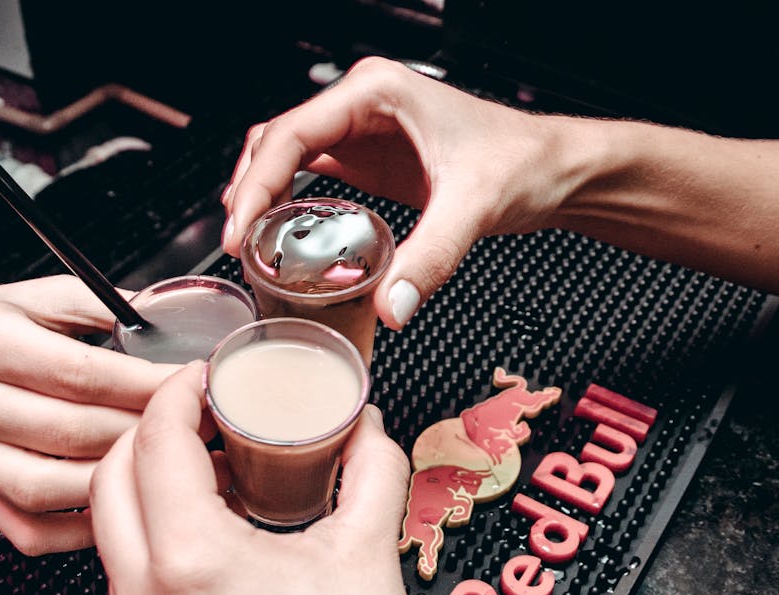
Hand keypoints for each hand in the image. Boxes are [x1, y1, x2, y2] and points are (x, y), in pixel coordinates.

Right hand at [0, 275, 175, 554]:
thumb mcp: (30, 297)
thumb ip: (94, 305)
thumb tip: (158, 318)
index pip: (80, 374)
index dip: (145, 384)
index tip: (190, 385)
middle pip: (75, 431)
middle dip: (147, 433)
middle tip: (199, 429)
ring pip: (57, 487)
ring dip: (122, 481)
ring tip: (169, 467)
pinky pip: (37, 529)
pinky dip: (85, 525)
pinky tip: (121, 504)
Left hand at [89, 363, 452, 594]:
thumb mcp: (367, 551)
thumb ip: (370, 468)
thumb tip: (363, 423)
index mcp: (192, 561)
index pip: (155, 442)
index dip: (178, 393)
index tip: (205, 378)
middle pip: (109, 475)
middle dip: (147, 429)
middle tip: (199, 412)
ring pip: (108, 526)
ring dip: (143, 481)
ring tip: (207, 465)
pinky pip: (125, 572)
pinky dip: (150, 532)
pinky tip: (206, 528)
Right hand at [221, 56, 578, 329]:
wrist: (554, 169)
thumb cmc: (523, 161)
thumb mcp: (475, 207)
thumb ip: (430, 258)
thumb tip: (390, 306)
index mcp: (376, 92)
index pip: (290, 134)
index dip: (255, 184)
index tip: (239, 230)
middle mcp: (360, 104)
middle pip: (274, 143)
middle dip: (247, 192)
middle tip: (236, 247)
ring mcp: (359, 130)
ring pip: (282, 155)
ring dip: (259, 194)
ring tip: (245, 243)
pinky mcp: (365, 158)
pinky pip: (305, 173)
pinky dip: (283, 201)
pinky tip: (276, 233)